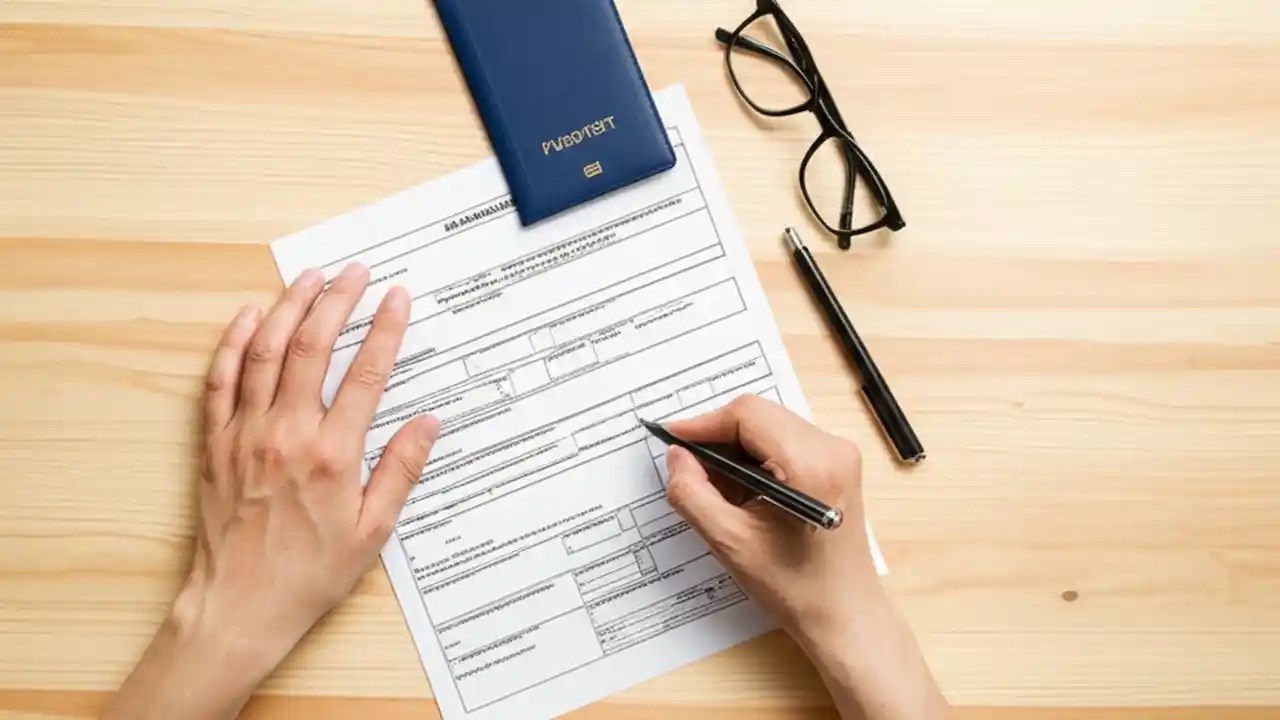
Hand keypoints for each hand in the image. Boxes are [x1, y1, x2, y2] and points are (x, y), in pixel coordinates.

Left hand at [105, 264, 438, 719]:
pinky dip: (235, 342)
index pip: (366, 374)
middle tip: (357, 272)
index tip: (398, 298)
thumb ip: (401, 470)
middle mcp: (288, 435)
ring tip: (310, 278)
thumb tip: (428, 423)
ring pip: (267, 352)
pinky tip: (250, 316)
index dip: (385, 329)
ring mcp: (246, 435)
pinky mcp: (215, 444)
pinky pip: (222, 380)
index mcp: (333, 456)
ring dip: (289, 307)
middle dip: (338, 301)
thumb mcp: (373, 531)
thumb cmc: (310, 575)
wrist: (240, 607)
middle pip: (314, 347)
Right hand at [663, 395, 948, 719]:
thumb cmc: (796, 587)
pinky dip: (756, 457)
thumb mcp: (730, 542)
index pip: (747, 415)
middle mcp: (832, 449)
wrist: (844, 614)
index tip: (672, 440)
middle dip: (718, 436)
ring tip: (714, 485)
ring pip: (770, 426)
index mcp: (811, 464)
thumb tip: (677, 456)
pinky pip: (785, 441)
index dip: (703, 423)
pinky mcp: (837, 464)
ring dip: (736, 448)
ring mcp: (839, 454)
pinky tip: (741, 489)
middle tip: (688, 465)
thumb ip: (693, 494)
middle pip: (759, 415)